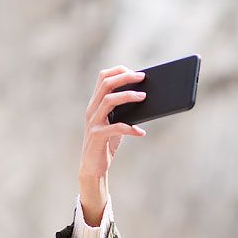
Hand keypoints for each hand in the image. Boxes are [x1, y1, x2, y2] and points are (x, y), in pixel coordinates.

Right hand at [78, 66, 147, 223]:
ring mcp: (93, 122)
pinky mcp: (97, 136)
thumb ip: (124, 111)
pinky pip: (115, 128)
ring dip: (128, 96)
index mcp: (96, 103)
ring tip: (144, 97)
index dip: (119, 71)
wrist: (93, 167)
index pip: (103, 78)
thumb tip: (145, 98)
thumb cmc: (107, 143)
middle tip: (143, 77)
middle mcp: (92, 109)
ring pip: (109, 100)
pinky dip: (130, 129)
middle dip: (125, 78)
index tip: (135, 72)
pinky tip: (141, 133)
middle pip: (106, 84)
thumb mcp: (116, 123)